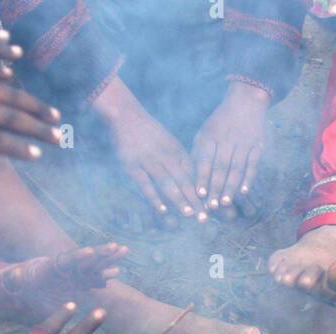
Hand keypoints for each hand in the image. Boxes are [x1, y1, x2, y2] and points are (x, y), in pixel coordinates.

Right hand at [92, 79, 203, 222]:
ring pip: (168, 183)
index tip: (209, 206)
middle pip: (183, 181)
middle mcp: (166, 155)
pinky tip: (162, 210)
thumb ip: (177, 158)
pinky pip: (145, 184)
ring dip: (179, 200)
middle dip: (195, 200)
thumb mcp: (166, 141)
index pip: (192, 174)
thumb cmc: (146, 130)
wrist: (125, 114)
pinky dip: (154, 197)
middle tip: (205, 217)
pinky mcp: (133, 166)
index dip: (201, 190)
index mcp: (176, 150)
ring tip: (190, 215)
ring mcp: (149, 161)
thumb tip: (190, 178)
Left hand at [191, 82, 268, 210]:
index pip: (205, 160)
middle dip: (216, 187)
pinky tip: (244, 192)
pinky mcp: (258, 145)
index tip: (199, 194)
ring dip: (230, 187)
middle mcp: (227, 139)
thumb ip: (198, 152)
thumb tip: (189, 177)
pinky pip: (253, 164)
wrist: (247, 100)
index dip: (202, 177)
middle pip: (221, 167)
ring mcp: (244, 142)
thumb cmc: (220, 122)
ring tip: (225, 203)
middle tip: (211, 206)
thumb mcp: (205, 132)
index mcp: (210, 136)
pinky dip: (248, 179)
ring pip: (236, 168)